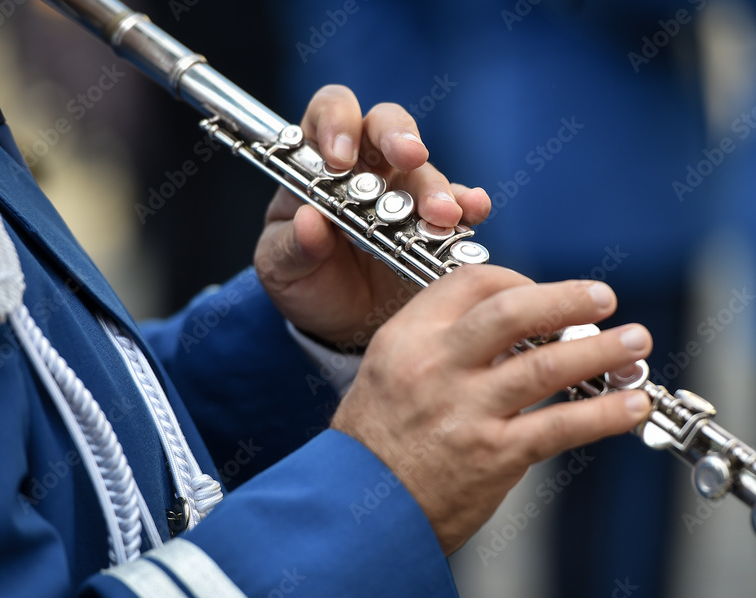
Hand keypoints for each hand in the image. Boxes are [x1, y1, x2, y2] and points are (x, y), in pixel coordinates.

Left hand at [254, 85, 489, 346]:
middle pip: (385, 124)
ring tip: (441, 216)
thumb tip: (309, 221)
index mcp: (320, 163)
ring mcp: (405, 192)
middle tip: (411, 156)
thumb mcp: (281, 269)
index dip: (337, 121)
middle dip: (399, 135)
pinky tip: (474, 212)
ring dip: (435, 189)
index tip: (340, 157)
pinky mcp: (435, 223)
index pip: (328, 112)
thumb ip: (291, 247)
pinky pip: (460, 203)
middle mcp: (367, 167)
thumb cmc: (306, 282)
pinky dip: (469, 204)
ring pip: (425, 170)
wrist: (341, 326)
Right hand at [331, 265, 653, 553]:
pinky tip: (631, 405)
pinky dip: (604, 414)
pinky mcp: (492, 455)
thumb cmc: (375, 445)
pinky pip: (560, 426)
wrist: (358, 514)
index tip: (547, 296)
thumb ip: (442, 342)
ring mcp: (466, 411)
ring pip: (548, 365)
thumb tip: (514, 327)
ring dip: (602, 350)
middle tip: (602, 299)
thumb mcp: (388, 371)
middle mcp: (437, 366)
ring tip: (635, 343)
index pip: (472, 284)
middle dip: (568, 300)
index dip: (519, 281)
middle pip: (514, 311)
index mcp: (408, 338)